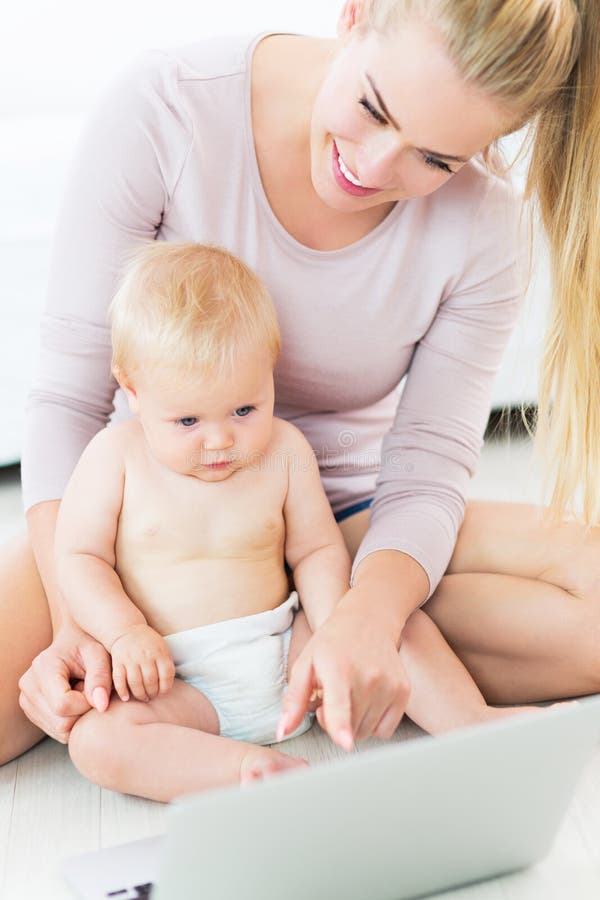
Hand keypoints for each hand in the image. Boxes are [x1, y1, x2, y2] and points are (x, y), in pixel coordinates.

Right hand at [18, 619, 112, 742]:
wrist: (74, 640)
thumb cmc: (89, 645)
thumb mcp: (100, 654)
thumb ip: (101, 677)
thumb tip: (101, 706)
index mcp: (43, 666)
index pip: (63, 705)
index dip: (86, 703)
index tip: (97, 689)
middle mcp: (28, 684)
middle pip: (61, 722)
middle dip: (84, 711)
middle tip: (91, 690)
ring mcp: (26, 699)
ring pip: (59, 730)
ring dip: (78, 716)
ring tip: (82, 692)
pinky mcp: (30, 709)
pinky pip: (56, 730)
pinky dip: (71, 720)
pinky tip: (75, 700)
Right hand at [110, 624, 174, 701]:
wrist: (126, 630)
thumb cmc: (148, 643)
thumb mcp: (162, 648)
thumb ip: (166, 664)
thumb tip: (167, 686)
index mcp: (159, 652)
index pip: (166, 674)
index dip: (166, 687)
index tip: (163, 692)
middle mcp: (145, 655)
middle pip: (150, 680)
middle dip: (152, 693)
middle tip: (152, 696)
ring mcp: (130, 658)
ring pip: (135, 682)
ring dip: (140, 694)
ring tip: (143, 697)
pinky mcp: (118, 662)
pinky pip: (119, 680)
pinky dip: (122, 691)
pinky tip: (126, 698)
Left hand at [277, 585, 409, 749]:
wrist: (369, 620)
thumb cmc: (332, 644)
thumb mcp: (305, 664)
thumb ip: (294, 700)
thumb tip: (282, 732)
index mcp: (338, 669)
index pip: (339, 704)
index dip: (340, 725)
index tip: (344, 741)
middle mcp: (368, 677)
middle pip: (348, 730)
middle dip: (336, 723)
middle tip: (332, 698)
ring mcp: (389, 685)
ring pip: (365, 733)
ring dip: (354, 723)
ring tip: (350, 695)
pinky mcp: (403, 691)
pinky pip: (385, 730)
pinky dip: (373, 723)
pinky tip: (366, 700)